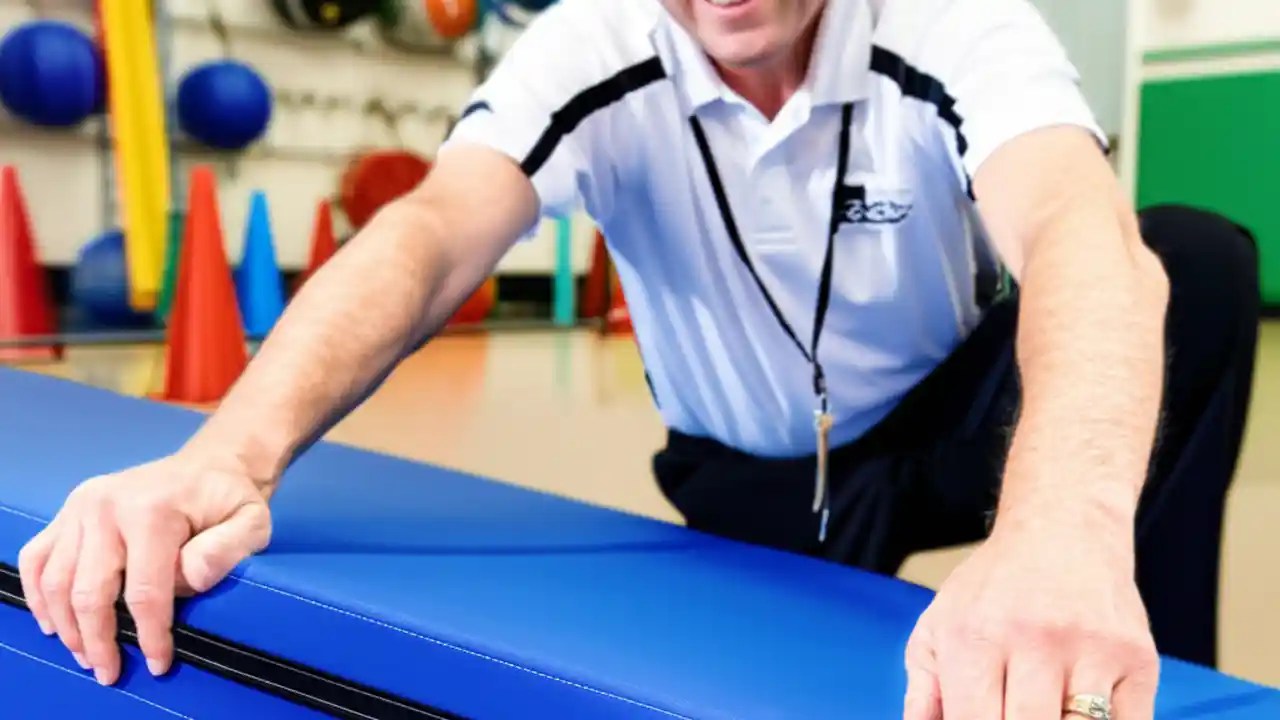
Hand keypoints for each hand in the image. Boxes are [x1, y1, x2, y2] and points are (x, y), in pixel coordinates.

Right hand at [16, 453, 272, 685]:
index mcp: (151, 510)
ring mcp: (80, 506)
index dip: (149, 634)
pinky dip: (38, 594)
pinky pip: (36, 559)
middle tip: (110, 672)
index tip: (158, 663)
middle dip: (98, 640)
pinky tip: (53, 623)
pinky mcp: (68, 510)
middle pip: (89, 590)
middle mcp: (105, 506)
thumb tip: (190, 577)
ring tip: (86, 656)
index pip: (144, 590)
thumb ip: (228, 550)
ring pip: (55, 580)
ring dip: (67, 626)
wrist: (209, 465)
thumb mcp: (252, 521)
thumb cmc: (229, 499)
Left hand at [902, 510, 1159, 719]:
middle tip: (1012, 712)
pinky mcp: (1138, 659)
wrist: (1065, 529)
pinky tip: (1082, 709)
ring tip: (1044, 706)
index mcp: (974, 636)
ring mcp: (1092, 650)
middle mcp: (1034, 639)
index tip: (985, 719)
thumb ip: (923, 690)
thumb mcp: (939, 626)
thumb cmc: (993, 590)